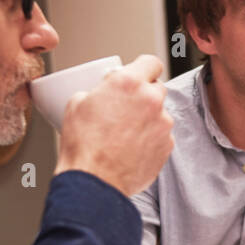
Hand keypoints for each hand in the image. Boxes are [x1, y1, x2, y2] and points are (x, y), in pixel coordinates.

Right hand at [55, 54, 173, 195]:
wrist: (94, 181)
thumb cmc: (83, 145)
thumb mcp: (77, 104)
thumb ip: (98, 90)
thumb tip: (103, 91)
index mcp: (129, 83)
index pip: (151, 62)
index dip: (144, 68)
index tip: (139, 75)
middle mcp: (151, 100)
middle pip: (157, 88)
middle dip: (144, 95)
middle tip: (126, 107)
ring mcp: (163, 124)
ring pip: (160, 113)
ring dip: (148, 119)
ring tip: (125, 134)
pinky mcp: (167, 145)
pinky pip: (162, 135)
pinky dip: (151, 139)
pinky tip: (132, 148)